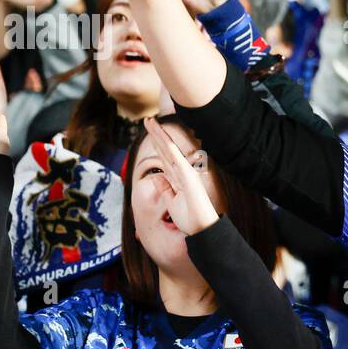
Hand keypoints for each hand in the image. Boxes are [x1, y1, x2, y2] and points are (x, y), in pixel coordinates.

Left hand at [142, 117, 218, 234]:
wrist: (201, 229)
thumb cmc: (189, 218)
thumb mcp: (170, 202)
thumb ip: (164, 189)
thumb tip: (157, 178)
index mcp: (177, 177)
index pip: (164, 156)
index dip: (156, 143)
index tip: (149, 131)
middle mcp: (182, 171)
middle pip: (165, 149)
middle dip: (156, 134)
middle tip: (147, 120)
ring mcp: (185, 172)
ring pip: (169, 148)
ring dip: (159, 134)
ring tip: (149, 121)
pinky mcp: (187, 175)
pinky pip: (175, 157)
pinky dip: (168, 145)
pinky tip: (160, 134)